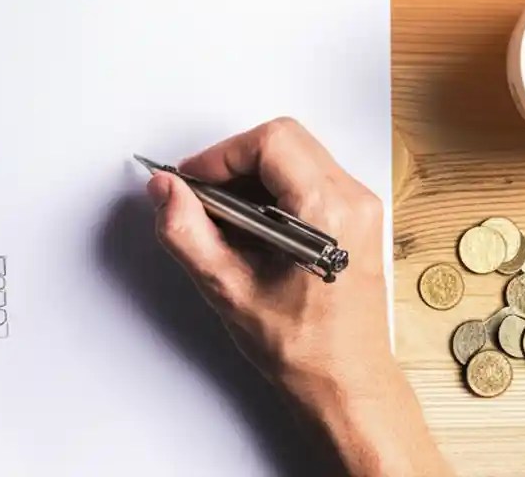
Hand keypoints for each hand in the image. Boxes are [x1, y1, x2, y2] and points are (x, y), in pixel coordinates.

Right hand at [146, 118, 449, 476]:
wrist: (347, 383)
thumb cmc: (303, 349)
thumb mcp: (229, 290)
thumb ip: (187, 232)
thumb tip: (165, 190)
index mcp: (328, 212)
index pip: (269, 143)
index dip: (220, 156)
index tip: (192, 182)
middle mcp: (353, 200)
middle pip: (283, 141)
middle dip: (233, 163)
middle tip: (203, 199)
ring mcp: (360, 207)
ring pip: (295, 155)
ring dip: (251, 177)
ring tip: (225, 222)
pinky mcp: (356, 217)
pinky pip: (308, 178)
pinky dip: (272, 191)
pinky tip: (251, 231)